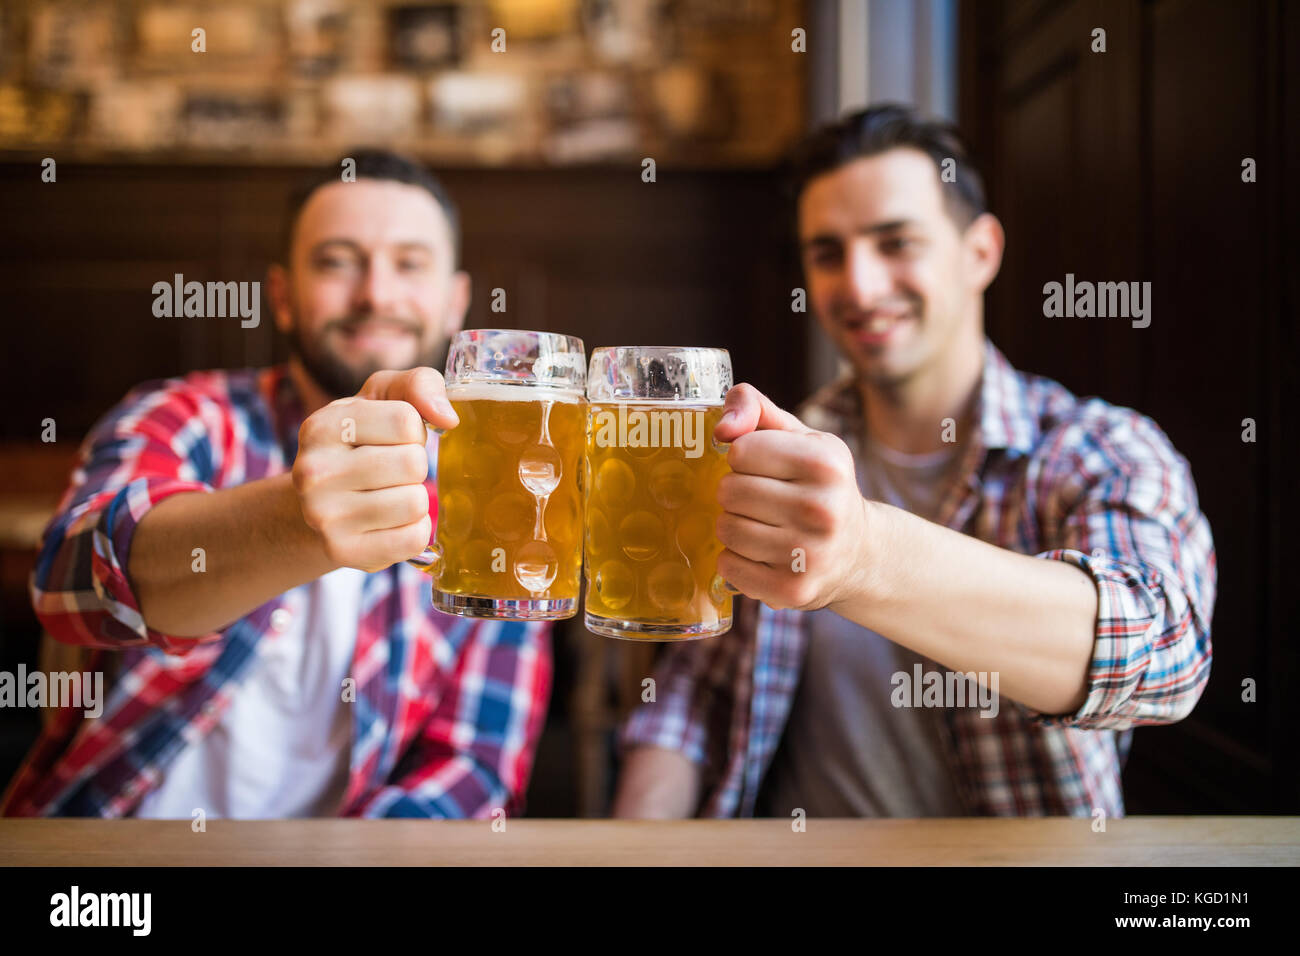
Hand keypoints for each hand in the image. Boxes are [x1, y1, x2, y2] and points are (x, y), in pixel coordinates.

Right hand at [292, 367, 459, 572]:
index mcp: (321, 426)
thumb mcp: (384, 397)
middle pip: (412, 463)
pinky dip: (415, 530)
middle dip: (415, 465)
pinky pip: (413, 539)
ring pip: (415, 502)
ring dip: (415, 497)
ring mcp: (324, 517)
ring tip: (389, 494)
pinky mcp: (344, 552)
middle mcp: (313, 472)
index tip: (391, 438)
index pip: (406, 421)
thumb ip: (419, 385)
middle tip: (391, 471)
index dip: (413, 430)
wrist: (323, 501)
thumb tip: (447, 417)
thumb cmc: (364, 439)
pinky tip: (392, 522)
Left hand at [712, 383, 872, 610]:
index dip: (742, 457)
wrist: (858, 551)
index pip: (740, 450)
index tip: (762, 467)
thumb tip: (722, 428)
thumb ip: (754, 408)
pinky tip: (759, 553)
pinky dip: (734, 559)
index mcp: (825, 462)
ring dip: (732, 525)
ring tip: (758, 525)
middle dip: (734, 492)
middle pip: (729, 490)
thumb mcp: (798, 436)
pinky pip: (728, 565)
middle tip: (758, 500)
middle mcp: (822, 509)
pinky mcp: (791, 590)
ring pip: (726, 529)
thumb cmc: (817, 485)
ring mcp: (808, 554)